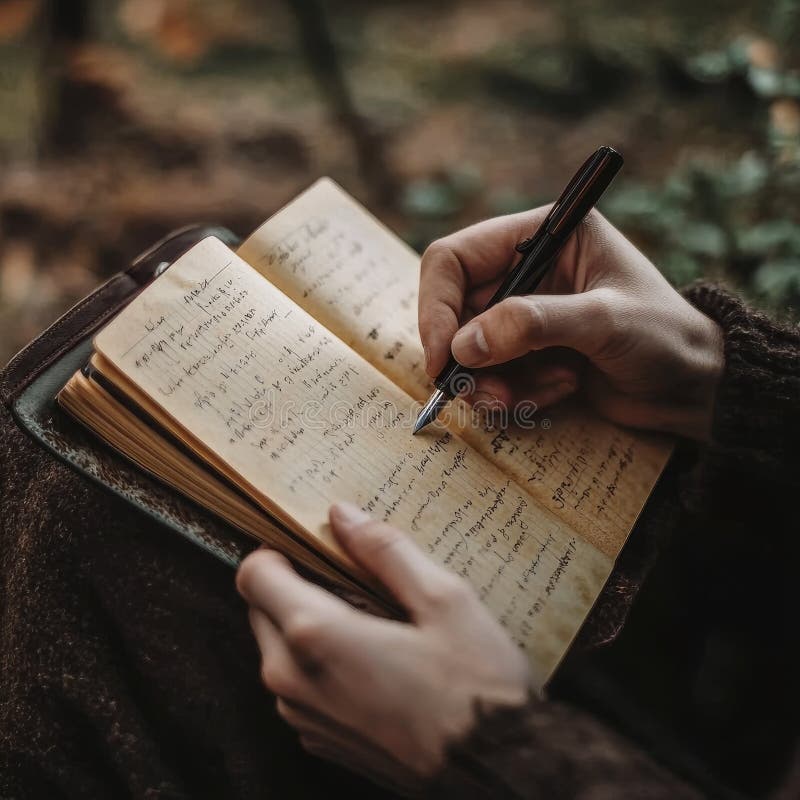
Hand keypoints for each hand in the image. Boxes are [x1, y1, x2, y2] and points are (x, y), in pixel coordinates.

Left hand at [236, 503, 529, 789]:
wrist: (497, 774)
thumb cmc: (476, 687)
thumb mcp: (444, 600)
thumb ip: (385, 550)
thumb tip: (342, 515)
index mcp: (316, 636)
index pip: (253, 574)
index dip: (280, 549)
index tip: (317, 544)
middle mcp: (293, 679)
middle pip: (262, 608)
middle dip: (296, 584)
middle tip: (355, 578)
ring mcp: (302, 716)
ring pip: (277, 647)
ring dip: (309, 624)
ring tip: (374, 620)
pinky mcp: (319, 739)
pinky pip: (299, 683)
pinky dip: (321, 661)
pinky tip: (376, 660)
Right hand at [418, 207, 723, 440]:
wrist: (693, 386)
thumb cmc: (664, 336)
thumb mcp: (604, 321)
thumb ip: (532, 325)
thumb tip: (462, 347)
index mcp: (542, 237)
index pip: (455, 259)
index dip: (437, 305)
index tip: (443, 356)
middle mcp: (524, 272)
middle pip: (454, 311)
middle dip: (467, 357)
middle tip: (483, 393)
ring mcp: (523, 315)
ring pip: (468, 351)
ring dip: (491, 382)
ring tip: (528, 398)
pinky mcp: (526, 353)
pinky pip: (491, 377)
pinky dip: (515, 394)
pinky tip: (560, 391)